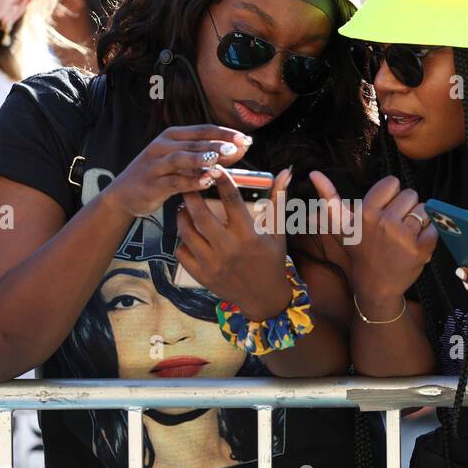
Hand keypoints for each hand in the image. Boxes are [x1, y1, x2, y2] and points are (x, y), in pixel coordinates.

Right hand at [102, 124, 251, 218]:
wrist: (124, 195)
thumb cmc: (158, 176)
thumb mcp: (181, 162)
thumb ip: (206, 156)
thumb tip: (238, 150)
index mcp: (172, 136)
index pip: (203, 130)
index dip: (225, 133)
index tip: (246, 139)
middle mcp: (162, 146)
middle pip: (194, 142)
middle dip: (217, 144)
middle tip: (236, 147)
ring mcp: (155, 165)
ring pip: (181, 158)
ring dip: (201, 158)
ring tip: (219, 160)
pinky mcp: (151, 184)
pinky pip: (173, 182)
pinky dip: (190, 182)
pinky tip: (206, 182)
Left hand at [176, 167, 292, 320]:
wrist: (264, 299)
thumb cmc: (272, 261)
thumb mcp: (278, 231)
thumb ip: (278, 199)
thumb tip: (285, 172)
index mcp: (249, 235)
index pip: (232, 201)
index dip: (222, 181)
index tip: (214, 168)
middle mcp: (229, 249)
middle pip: (201, 215)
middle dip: (191, 194)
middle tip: (188, 183)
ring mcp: (213, 263)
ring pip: (187, 232)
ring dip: (182, 215)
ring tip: (184, 206)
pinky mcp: (202, 275)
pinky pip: (182, 252)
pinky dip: (182, 240)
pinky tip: (187, 233)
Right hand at [310, 173, 435, 311]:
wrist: (375, 285)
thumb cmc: (359, 251)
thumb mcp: (341, 225)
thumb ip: (328, 197)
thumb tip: (313, 173)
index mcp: (367, 212)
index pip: (392, 183)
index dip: (391, 195)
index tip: (384, 210)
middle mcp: (385, 222)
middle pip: (411, 194)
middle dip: (405, 207)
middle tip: (394, 226)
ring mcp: (404, 236)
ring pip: (424, 209)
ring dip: (418, 220)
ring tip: (405, 235)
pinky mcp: (421, 249)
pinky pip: (434, 226)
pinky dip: (429, 234)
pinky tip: (416, 244)